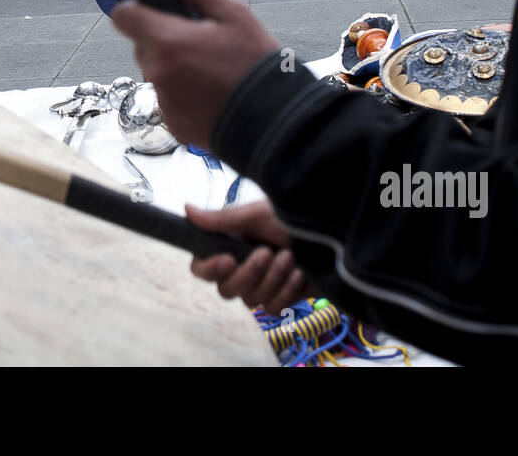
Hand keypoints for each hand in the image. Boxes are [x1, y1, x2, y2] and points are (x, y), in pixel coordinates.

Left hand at [112, 0, 281, 147]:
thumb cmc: (256, 64)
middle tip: (200, 41)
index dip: (136, 10)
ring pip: (156, 73)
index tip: (155, 11)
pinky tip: (211, 93)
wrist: (275, 121)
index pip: (123, 17)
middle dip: (163, 40)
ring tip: (210, 69)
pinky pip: (168, 100)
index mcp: (167, 41)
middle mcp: (157, 73)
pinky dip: (183, 94)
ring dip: (173, 67)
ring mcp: (163, 102)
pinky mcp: (172, 124)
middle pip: (143, 46)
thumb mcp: (232, 14)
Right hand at [187, 202, 307, 314]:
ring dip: (272, 279)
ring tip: (290, 257)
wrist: (331, 233)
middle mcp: (241, 269)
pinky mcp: (282, 298)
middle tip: (266, 252)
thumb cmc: (291, 218)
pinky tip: (300, 275)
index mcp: (230, 247)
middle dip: (249, 273)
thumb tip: (186, 208)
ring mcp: (262, 287)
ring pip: (251, 301)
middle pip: (226, 290)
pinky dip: (286, 291)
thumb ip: (222, 218)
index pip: (202, 269)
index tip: (227, 260)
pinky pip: (273, 309)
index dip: (210, 269)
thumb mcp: (257, 214)